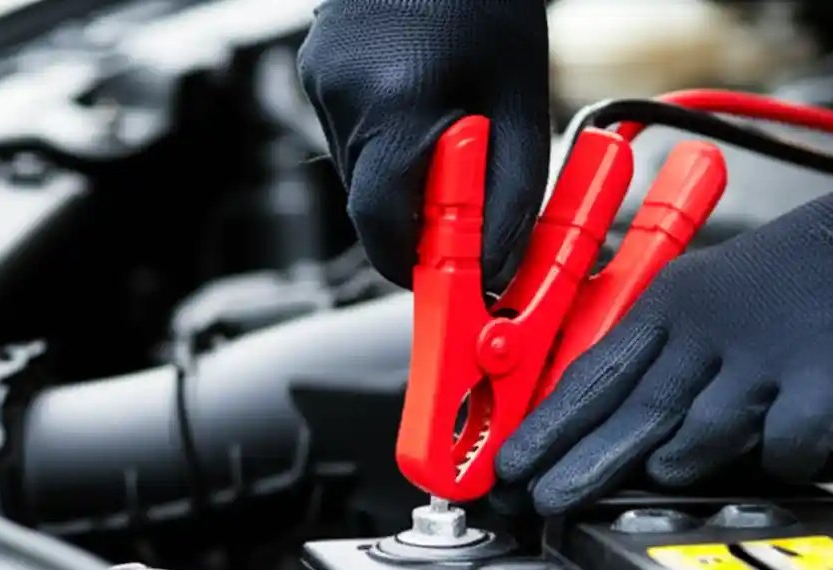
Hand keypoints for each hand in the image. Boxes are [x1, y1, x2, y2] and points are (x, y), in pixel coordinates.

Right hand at [298, 0, 549, 290]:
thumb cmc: (494, 9)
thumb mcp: (521, 106)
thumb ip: (513, 196)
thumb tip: (497, 269)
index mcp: (396, 104)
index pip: (380, 226)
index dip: (410, 265)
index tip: (443, 279)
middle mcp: (342, 94)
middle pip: (367, 203)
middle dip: (414, 215)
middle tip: (462, 198)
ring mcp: (318, 79)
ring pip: (355, 171)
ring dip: (398, 174)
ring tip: (445, 125)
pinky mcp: (311, 69)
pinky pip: (345, 134)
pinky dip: (381, 139)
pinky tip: (415, 97)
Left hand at [497, 140, 832, 514]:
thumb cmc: (800, 270)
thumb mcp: (709, 292)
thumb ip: (663, 351)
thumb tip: (610, 414)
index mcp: (672, 307)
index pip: (594, 373)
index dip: (549, 425)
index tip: (512, 464)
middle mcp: (709, 331)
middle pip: (630, 409)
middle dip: (579, 463)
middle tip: (541, 500)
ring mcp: (765, 356)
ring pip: (699, 431)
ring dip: (673, 465)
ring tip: (651, 485)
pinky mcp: (826, 377)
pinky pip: (786, 443)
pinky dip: (778, 462)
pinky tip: (773, 463)